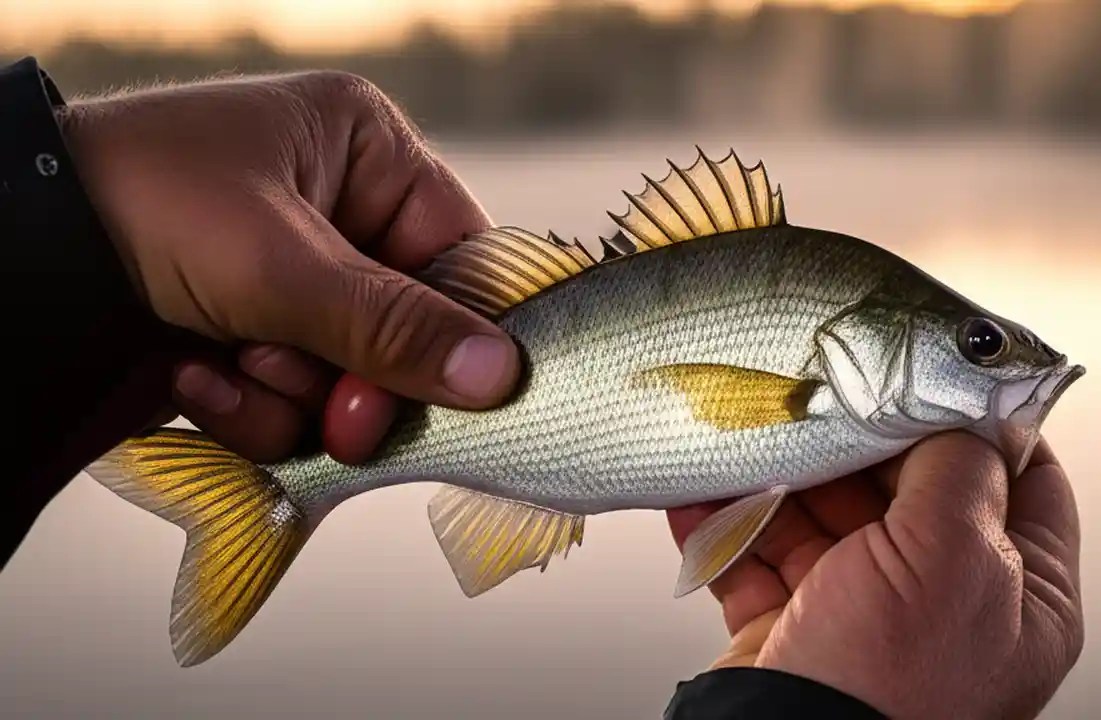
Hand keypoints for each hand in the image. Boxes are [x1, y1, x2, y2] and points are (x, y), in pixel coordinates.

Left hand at [60, 72, 519, 462]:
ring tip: (232, 365)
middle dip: (360, 378)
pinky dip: (247, 405)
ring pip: (350, 375)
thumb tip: (502, 376)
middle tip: (342, 419)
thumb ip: (395, 327)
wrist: (12, 258)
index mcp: (363, 149)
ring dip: (294, 395)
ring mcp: (293, 276)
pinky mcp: (252, 331)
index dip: (464, 327)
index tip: (466, 393)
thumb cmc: (146, 206)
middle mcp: (339, 210)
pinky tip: (194, 375)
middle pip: (407, 328)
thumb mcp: (281, 265)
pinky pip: (294, 397)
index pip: (460, 249)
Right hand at [668, 433, 1083, 719]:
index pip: (1021, 481)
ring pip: (825, 521)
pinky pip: (758, 559)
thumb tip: (960, 409)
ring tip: (752, 432)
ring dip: (784, 477)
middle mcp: (945, 602)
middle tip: (826, 392)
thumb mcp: (955, 555)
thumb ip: (960, 469)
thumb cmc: (893, 684)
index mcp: (1016, 592)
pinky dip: (727, 524)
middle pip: (908, 492)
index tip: (943, 372)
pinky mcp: (793, 631)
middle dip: (860, 441)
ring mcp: (865, 616)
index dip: (985, 420)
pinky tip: (703, 490)